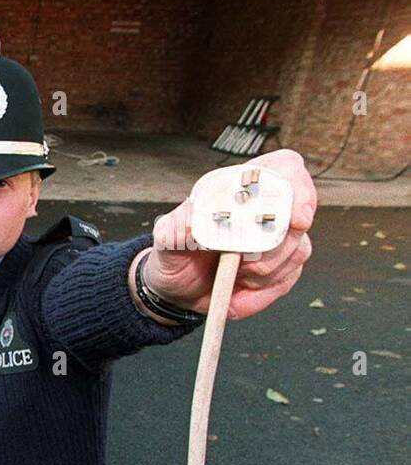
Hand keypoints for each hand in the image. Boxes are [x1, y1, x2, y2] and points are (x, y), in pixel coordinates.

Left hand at [144, 149, 315, 320]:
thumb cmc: (174, 257)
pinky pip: (288, 279)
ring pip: (297, 250)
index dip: (298, 188)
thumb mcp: (166, 240)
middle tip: (243, 265)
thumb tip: (193, 219)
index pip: (283, 168)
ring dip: (264, 274)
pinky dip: (261, 294)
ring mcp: (277, 237)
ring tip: (232, 279)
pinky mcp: (282, 265)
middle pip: (298, 216)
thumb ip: (176, 227)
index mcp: (237, 189)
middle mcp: (263, 209)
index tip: (296, 219)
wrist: (177, 292)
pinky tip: (237, 296)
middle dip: (274, 248)